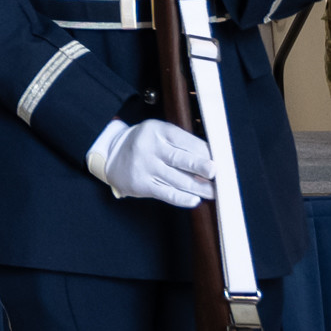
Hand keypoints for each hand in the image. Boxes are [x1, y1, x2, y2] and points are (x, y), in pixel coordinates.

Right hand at [89, 117, 214, 207]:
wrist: (112, 155)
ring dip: (198, 187)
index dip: (204, 151)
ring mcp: (145, 167)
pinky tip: (194, 199)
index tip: (218, 160)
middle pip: (180, 159)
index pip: (185, 140)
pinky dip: (182, 198)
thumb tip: (210, 161)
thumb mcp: (159, 134)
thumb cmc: (145, 144)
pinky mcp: (142, 184)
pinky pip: (166, 193)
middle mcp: (150, 147)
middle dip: (200, 167)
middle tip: (216, 173)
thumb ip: (181, 143)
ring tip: (213, 192)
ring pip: (177, 179)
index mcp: (157, 130)